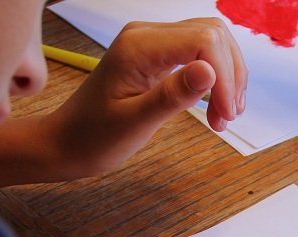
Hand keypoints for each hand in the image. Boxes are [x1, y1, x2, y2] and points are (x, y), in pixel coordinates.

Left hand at [40, 18, 247, 179]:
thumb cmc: (93, 137)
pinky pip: (199, 55)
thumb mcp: (134, 123)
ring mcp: (153, 43)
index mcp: (138, 46)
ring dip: (227, 78)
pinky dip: (215, 80)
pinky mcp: (158, 57)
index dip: (224, 75)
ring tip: (223, 117)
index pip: (203, 40)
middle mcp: (147, 35)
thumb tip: (210, 72)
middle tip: (227, 118)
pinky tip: (215, 107)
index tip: (226, 114)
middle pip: (213, 34)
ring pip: (211, 42)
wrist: (67, 143)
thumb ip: (172, 95)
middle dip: (230, 75)